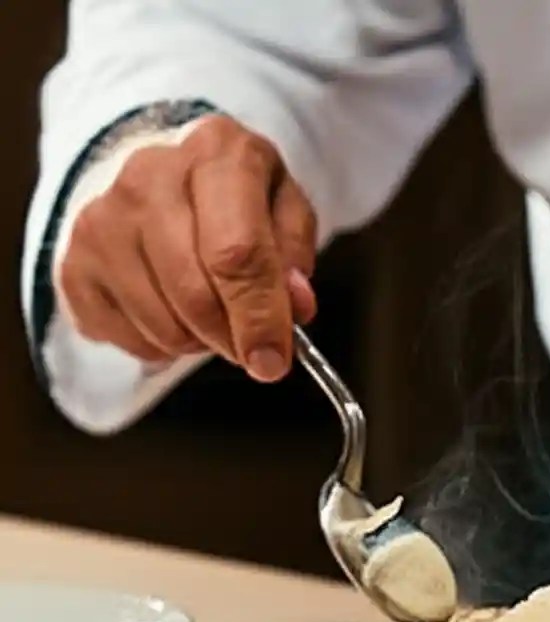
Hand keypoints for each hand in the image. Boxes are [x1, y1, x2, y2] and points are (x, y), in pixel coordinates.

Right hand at [57, 115, 317, 381]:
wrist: (163, 179)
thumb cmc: (236, 197)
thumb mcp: (286, 207)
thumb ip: (295, 254)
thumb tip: (294, 306)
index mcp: (217, 153)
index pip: (236, 252)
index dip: (259, 317)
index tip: (274, 360)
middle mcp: (149, 178)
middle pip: (195, 293)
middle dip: (232, 337)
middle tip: (251, 346)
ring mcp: (101, 221)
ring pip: (162, 325)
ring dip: (200, 341)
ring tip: (214, 314)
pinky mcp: (74, 264)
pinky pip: (129, 339)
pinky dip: (163, 345)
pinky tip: (175, 312)